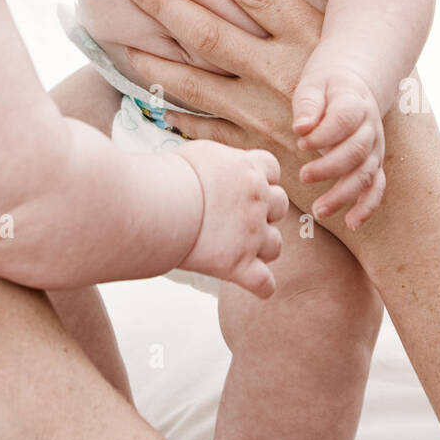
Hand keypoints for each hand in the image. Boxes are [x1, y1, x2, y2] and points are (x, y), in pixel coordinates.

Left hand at [121, 0, 385, 227]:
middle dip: (166, 4)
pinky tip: (147, 93)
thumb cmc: (379, 108)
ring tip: (121, 37)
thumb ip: (327, 19)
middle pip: (209, 31)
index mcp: (312, 41)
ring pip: (192, 80)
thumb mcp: (360, 51)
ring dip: (154, 57)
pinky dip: (171, 109)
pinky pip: (199, 124)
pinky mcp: (250, 147)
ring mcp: (261, 114)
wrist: (388, 187)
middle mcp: (281, 74)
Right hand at [175, 141, 286, 297]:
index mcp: (248, 168)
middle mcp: (257, 200)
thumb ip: (220, 162)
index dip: (261, 178)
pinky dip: (260, 285)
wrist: (159, 205)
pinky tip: (249, 281)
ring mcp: (251, 235)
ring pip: (276, 245)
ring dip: (262, 248)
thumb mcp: (201, 154)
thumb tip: (215, 170)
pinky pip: (265, 283)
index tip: (242, 185)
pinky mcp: (238, 265)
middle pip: (280, 205)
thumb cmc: (170, 176)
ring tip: (237, 248)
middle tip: (237, 218)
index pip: (272, 168)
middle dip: (264, 212)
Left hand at [293, 66, 385, 230]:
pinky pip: (377, 187)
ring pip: (365, 174)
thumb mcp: (313, 85)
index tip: (300, 142)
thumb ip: (308, 104)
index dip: (323, 134)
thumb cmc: (326, 88)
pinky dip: (367, 207)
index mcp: (355, 102)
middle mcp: (370, 127)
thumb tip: (301, 127)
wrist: (354, 85)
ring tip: (318, 211)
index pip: (344, 120)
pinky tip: (351, 223)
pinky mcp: (375, 163)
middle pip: (355, 151)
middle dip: (330, 168)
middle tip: (303, 176)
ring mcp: (375, 148)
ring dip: (344, 195)